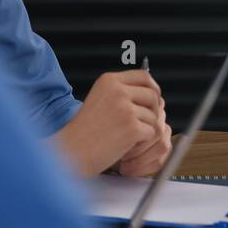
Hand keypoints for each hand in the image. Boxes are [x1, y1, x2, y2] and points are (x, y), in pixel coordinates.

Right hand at [52, 70, 171, 175]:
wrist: (72, 151)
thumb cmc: (84, 131)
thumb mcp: (100, 99)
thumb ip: (121, 92)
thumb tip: (152, 93)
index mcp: (109, 81)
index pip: (144, 76)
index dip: (153, 88)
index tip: (155, 98)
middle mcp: (118, 91)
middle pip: (153, 96)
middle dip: (153, 111)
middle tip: (144, 123)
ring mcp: (125, 109)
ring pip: (154, 116)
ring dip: (146, 129)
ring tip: (128, 137)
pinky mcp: (131, 127)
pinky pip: (151, 132)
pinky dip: (143, 141)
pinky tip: (128, 145)